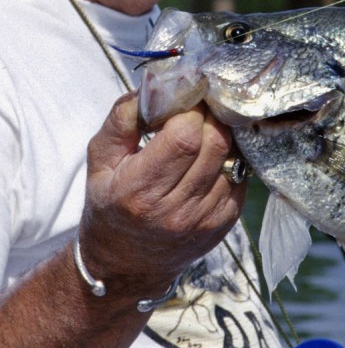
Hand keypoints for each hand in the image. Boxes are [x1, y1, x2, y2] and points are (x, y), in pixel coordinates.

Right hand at [77, 92, 245, 301]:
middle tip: (199, 109)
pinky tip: (211, 157)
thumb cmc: (111, 202)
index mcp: (141, 191)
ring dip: (223, 136)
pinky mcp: (225, 223)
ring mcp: (205, 219)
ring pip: (234, 158)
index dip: (190, 110)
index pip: (184, 137)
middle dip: (210, 117)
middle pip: (216, 143)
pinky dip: (230, 159)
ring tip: (204, 131)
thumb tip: (156, 84)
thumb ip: (123, 118)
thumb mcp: (100, 159)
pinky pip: (241, 176)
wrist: (127, 263)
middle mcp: (176, 210)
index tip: (184, 100)